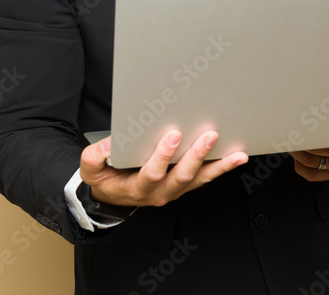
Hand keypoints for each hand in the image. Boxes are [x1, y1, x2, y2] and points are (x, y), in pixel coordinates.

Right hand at [80, 130, 247, 207]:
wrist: (112, 194)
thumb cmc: (105, 177)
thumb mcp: (91, 168)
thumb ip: (95, 157)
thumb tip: (110, 144)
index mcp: (137, 188)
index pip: (152, 173)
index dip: (163, 156)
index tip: (173, 135)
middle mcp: (159, 192)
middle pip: (181, 176)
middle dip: (196, 155)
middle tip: (208, 136)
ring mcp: (174, 189)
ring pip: (199, 179)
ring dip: (218, 165)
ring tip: (236, 154)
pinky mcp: (184, 184)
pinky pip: (205, 177)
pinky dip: (222, 167)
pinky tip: (237, 156)